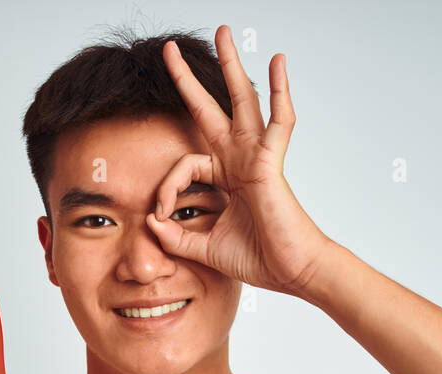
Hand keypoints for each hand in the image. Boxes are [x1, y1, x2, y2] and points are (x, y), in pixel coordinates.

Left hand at [146, 24, 332, 296]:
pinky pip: (279, 120)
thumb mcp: (203, 248)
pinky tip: (277, 61)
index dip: (166, 188)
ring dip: (231, 66)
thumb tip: (150, 221)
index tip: (161, 215)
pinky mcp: (270, 162)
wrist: (291, 272)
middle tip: (169, 50)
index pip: (185, 164)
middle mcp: (239, 160)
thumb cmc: (259, 259)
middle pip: (211, 109)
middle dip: (188, 81)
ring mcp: (256, 157)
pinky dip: (280, 91)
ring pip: (242, 100)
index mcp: (225, 178)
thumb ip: (175, 236)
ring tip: (223, 33)